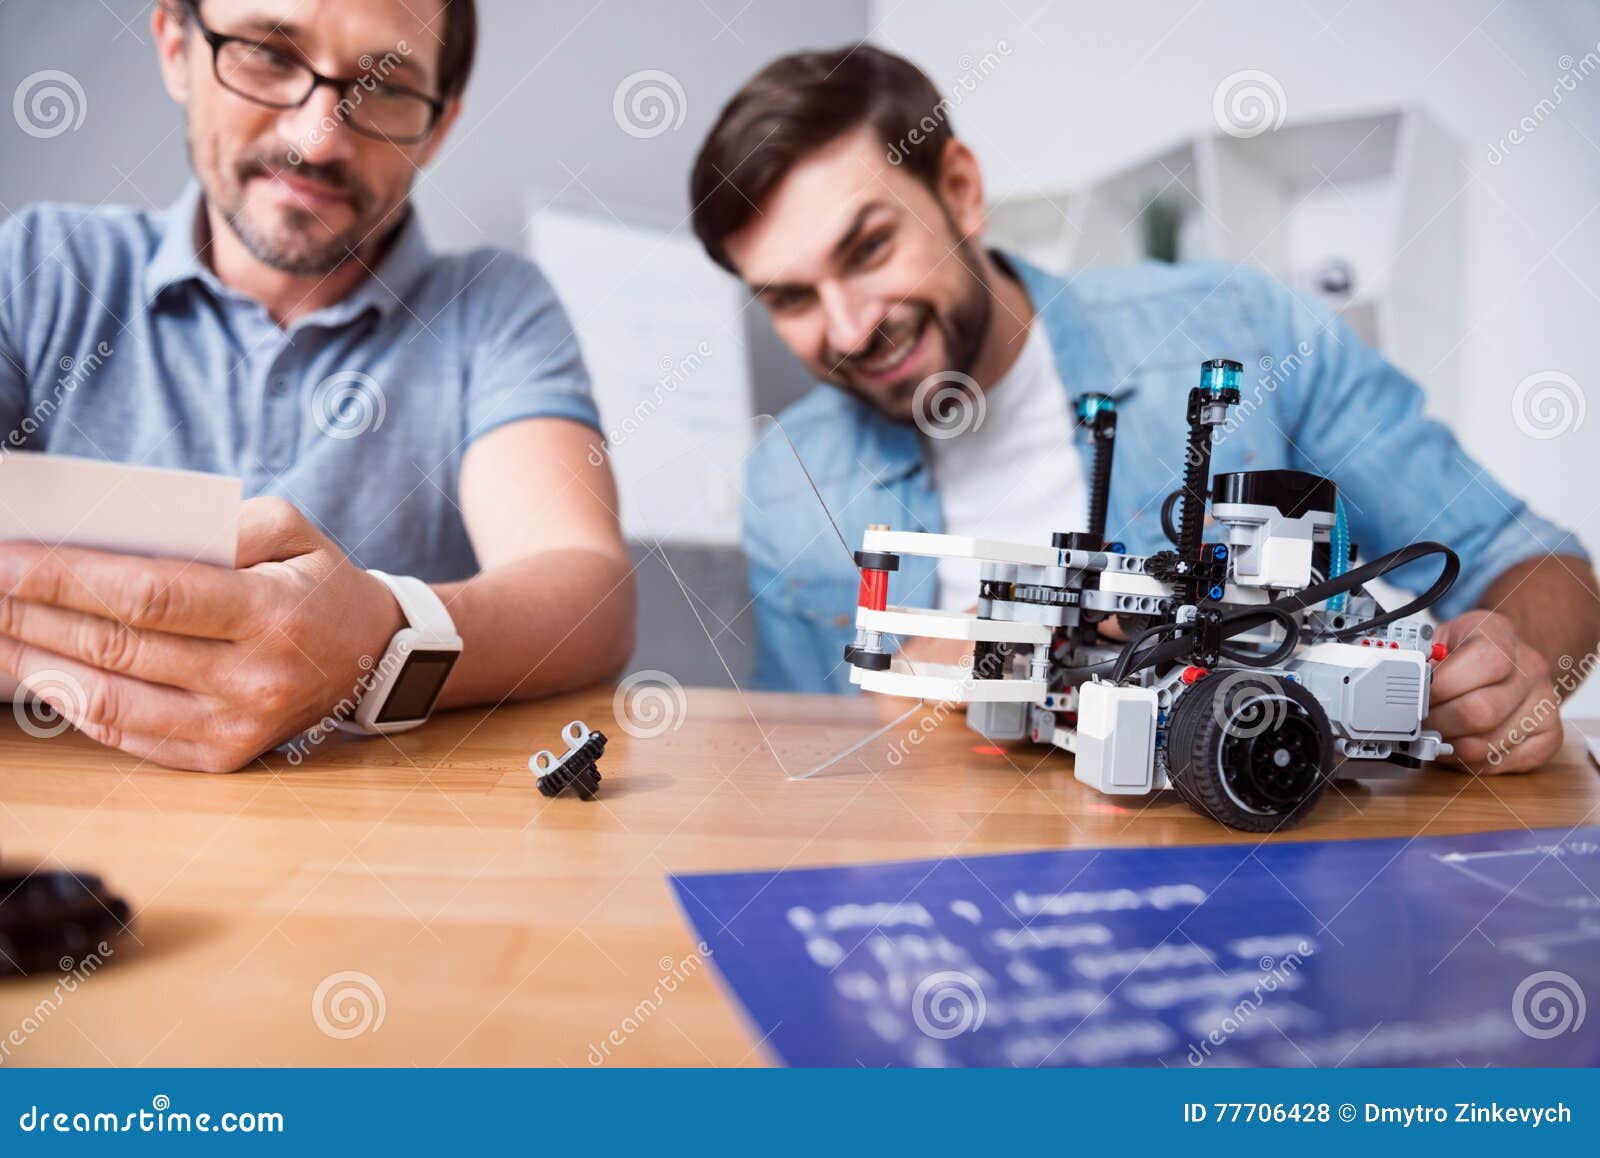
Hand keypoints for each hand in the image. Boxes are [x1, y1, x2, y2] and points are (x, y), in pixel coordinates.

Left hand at [0, 498, 405, 771]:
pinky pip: (128, 735)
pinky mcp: (223, 757)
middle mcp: (253, 679)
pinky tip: (34, 673)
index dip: (69, 578)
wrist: (375, 658)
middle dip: (32, 614)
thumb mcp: (292, 531)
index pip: (151, 596)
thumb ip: (223, 523)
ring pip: (109, 698)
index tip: (6, 559)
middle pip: (116, 646)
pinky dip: (71, 704)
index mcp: (271, 613)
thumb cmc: (320, 583)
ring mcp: (237, 727)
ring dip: (34, 663)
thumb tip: (132, 537)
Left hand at [1425, 609, 1563, 773]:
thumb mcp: (1438, 639)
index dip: (1442, 686)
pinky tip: (1458, 746)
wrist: (1504, 661)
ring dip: (1451, 746)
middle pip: (1482, 711)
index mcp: (1500, 635)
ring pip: (1489, 743)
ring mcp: (1545, 703)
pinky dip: (1470, 763)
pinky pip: (1502, 763)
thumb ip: (1421, 660)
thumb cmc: (1464, 653)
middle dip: (1439, 723)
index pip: (1482, 662)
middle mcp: (1530, 668)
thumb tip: (1400, 686)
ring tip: (1435, 735)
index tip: (1417, 697)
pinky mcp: (1549, 736)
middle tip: (1420, 723)